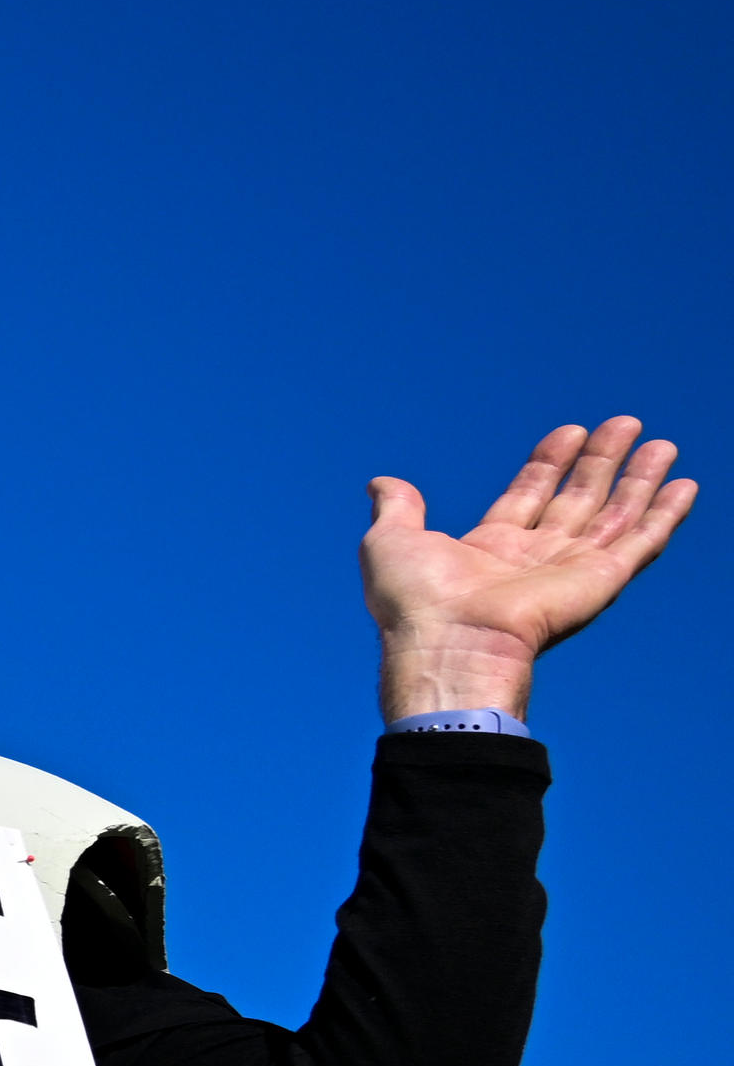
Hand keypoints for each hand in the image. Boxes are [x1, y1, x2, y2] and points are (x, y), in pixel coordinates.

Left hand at [363, 418, 692, 720]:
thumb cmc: (415, 601)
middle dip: (600, 461)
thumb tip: (382, 483)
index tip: (570, 431)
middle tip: (625, 423)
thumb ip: (398, 508)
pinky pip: (643, 541)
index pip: (529, 495)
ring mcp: (571, 569)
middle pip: (578, 498)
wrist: (450, 641)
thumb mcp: (391, 541)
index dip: (549, 463)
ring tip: (660, 443)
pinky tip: (684, 485)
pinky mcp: (602, 580)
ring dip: (640, 478)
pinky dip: (665, 513)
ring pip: (616, 513)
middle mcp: (534, 559)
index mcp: (490, 549)